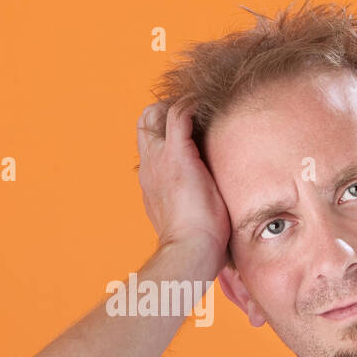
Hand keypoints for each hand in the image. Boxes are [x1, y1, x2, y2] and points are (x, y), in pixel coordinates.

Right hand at [135, 102, 230, 261]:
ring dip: (178, 105)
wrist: (190, 252)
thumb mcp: (188, 223)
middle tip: (196, 113)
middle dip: (166, 111)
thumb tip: (211, 215)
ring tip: (204, 106)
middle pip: (145, 124)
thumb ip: (192, 210)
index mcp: (152, 184)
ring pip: (155, 114)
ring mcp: (159, 160)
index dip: (164, 131)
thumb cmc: (196, 247)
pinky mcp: (176, 154)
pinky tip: (210, 105)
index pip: (149, 146)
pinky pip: (178, 113)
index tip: (190, 130)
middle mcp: (149, 168)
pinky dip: (192, 104)